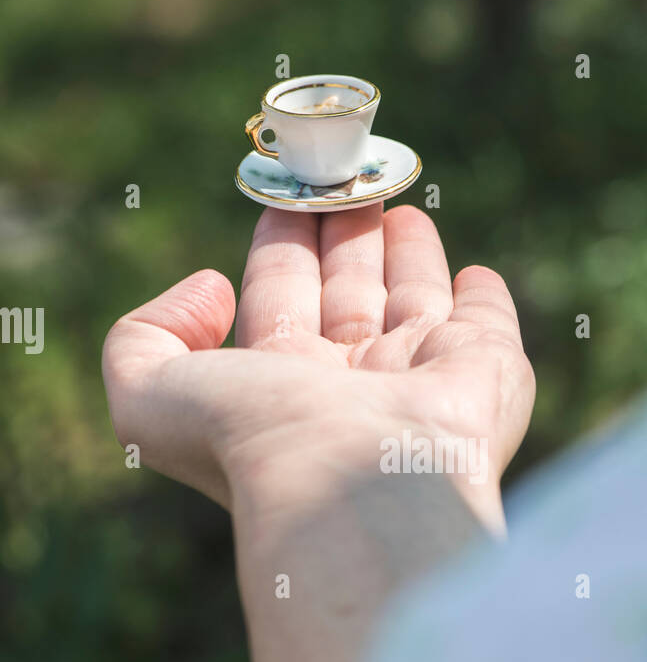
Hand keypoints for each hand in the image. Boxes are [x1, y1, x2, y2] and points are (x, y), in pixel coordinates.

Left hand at [102, 204, 534, 531]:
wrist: (358, 484)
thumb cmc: (257, 441)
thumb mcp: (151, 397)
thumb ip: (143, 339)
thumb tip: (210, 289)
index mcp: (283, 390)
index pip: (281, 301)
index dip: (281, 248)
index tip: (287, 195)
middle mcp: (354, 388)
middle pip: (348, 294)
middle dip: (342, 236)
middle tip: (341, 177)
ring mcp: (423, 381)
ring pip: (412, 300)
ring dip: (404, 251)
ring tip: (388, 195)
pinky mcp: (485, 373)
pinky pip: (487, 325)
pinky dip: (482, 297)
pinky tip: (472, 274)